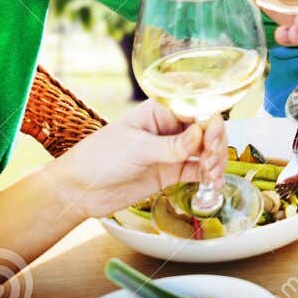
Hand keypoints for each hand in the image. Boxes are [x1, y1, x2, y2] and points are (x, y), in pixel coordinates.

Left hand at [48, 102, 228, 218]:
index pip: (196, 108)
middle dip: (216, 144)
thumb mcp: (136, 148)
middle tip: (211, 162)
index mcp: (160, 110)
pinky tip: (212, 184)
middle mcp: (170, 127)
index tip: (211, 141)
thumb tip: (200, 136)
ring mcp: (172, 150)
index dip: (210, 123)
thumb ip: (170, 146)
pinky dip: (209, 176)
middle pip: (207, 129)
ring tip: (211, 176)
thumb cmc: (101, 156)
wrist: (81, 189)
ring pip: (206, 150)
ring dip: (215, 161)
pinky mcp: (171, 171)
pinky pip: (198, 171)